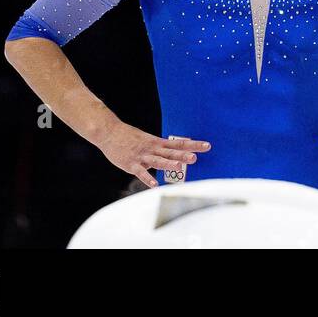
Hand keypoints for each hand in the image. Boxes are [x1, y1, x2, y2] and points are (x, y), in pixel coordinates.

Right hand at [94, 120, 210, 188]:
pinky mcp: (131, 164)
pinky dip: (148, 178)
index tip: (207, 146)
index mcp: (157, 142)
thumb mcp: (148, 140)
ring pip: (157, 160)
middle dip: (183, 154)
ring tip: (179, 166)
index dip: (193, 144)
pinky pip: (141, 172)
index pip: (179, 143)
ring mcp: (142, 156)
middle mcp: (152, 148)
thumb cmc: (130, 137)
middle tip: (195, 157)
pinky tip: (154, 184)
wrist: (110, 132)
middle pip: (171, 152)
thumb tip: (174, 155)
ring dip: (168, 163)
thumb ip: (160, 149)